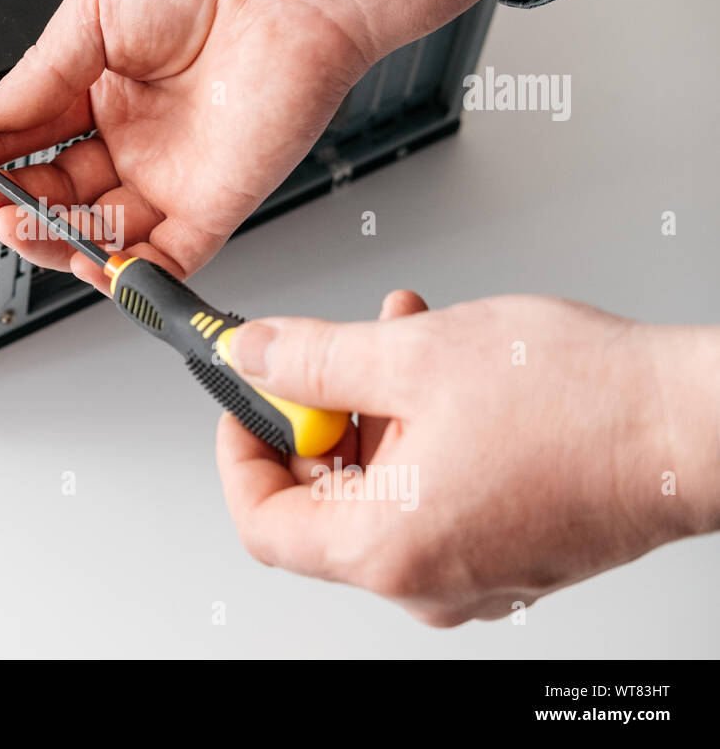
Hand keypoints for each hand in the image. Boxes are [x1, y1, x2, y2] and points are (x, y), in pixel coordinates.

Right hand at [0, 0, 486, 289]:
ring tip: (14, 220)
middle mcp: (133, 137)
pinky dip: (119, 275)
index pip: (30, 138)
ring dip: (49, 238)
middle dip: (11, 200)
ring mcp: (170, 176)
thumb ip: (38, 74)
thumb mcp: (95, 9)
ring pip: (97, 233)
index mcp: (101, 88)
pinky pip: (160, 260)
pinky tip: (78, 259)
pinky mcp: (211, 207)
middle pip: (56, 193)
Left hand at [217, 290, 719, 625]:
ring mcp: (468, 573)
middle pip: (321, 504)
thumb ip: (312, 359)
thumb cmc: (584, 406)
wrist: (698, 429)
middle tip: (330, 354)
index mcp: (387, 548)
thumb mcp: (414, 355)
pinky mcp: (504, 552)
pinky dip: (418, 435)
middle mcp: (424, 579)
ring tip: (400, 336)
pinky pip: (429, 497)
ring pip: (379, 490)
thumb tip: (253, 357)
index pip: (264, 522)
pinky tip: (440, 373)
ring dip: (374, 410)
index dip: (242, 452)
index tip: (248, 401)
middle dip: (318, 414)